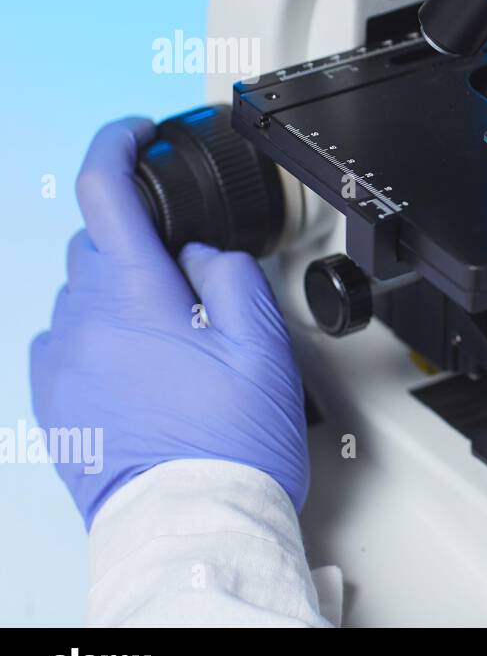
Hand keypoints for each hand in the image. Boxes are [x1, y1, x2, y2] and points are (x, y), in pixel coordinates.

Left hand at [30, 118, 308, 526]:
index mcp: (136, 297)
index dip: (117, 146)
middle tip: (191, 289)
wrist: (193, 521)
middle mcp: (84, 323)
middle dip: (139, 247)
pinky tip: (143, 369)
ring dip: (122, 297)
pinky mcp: (53, 400)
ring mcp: (60, 363)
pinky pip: (68, 341)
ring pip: (82, 295)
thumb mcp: (264, 345)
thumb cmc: (230, 443)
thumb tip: (199, 255)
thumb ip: (230, 275)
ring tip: (175, 346)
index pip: (104, 191)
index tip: (134, 135)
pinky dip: (100, 337)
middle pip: (96, 246)